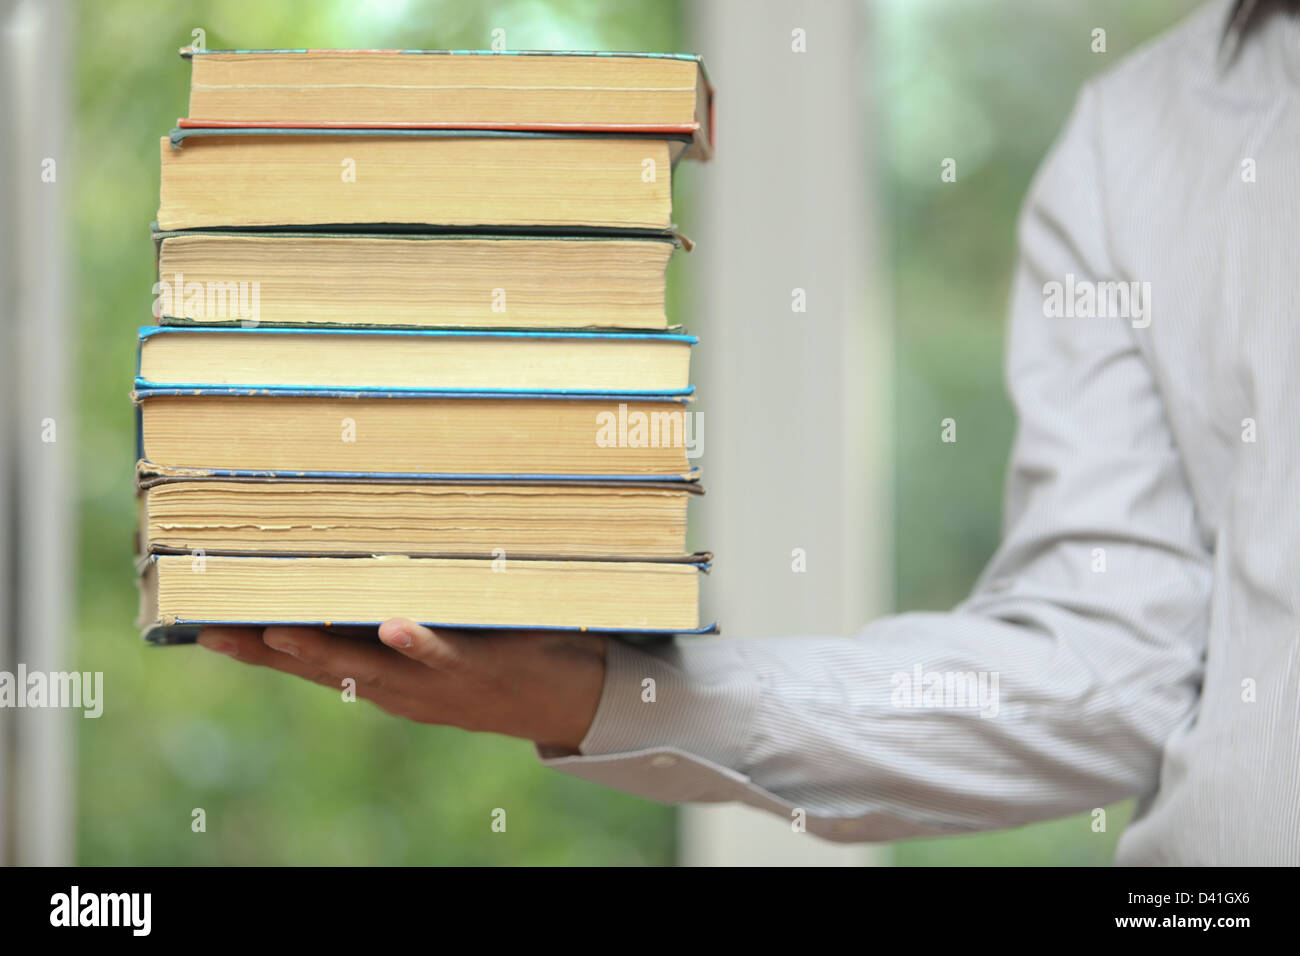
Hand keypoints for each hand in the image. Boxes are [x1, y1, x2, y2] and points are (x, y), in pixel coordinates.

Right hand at [195, 620, 607, 751]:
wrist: (568, 700)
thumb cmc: (498, 652)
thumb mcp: (440, 638)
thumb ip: (401, 600)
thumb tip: (360, 542)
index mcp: (382, 676)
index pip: (307, 663)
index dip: (256, 649)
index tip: (202, 627)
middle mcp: (398, 686)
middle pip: (322, 669)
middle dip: (268, 651)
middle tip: (215, 629)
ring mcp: (434, 681)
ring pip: (370, 668)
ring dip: (325, 651)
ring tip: (280, 629)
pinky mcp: (477, 667)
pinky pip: (444, 656)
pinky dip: (418, 644)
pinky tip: (393, 625)